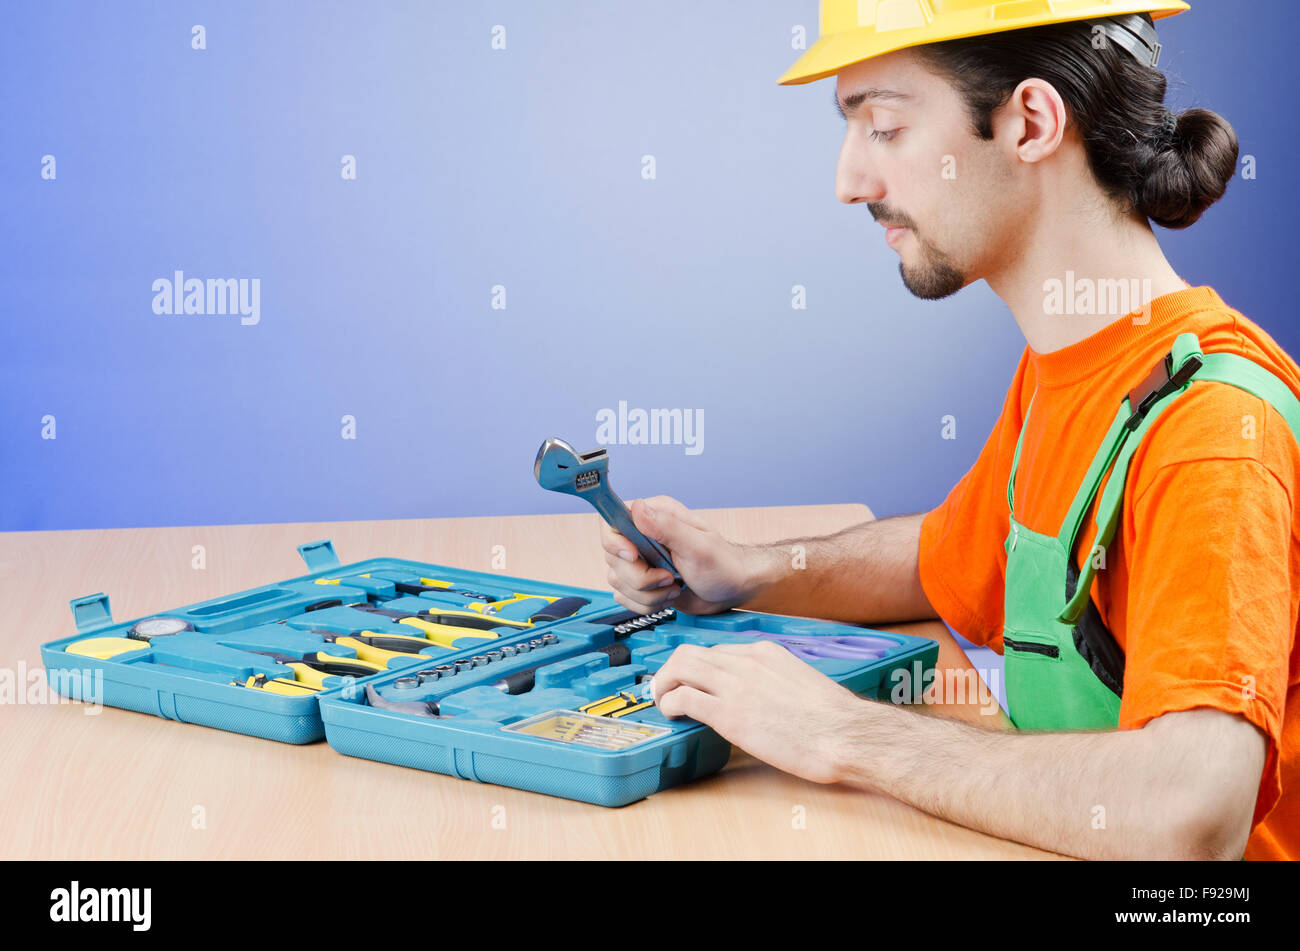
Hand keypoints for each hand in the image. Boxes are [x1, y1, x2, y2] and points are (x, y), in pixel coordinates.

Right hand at [600, 495, 759, 615]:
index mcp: (655, 516)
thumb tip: (638, 508)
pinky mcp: (641, 582)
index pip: (612, 521)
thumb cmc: (723, 564)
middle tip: (668, 577)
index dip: (615, 542)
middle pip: (612, 558)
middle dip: (640, 577)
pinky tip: (669, 596)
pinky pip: (625, 598)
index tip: (633, 556)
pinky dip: (647, 603)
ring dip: (647, 593)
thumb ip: (667, 527)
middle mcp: (643, 536)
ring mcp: (641, 561)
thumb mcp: (698, 545)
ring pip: (618, 581)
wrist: (731, 590)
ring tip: (674, 587)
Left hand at [647, 640, 858, 784]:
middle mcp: (746, 662)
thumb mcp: (801, 682)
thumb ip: (775, 682)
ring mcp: (736, 686)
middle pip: (690, 652)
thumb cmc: (834, 719)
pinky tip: (671, 714)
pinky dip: (669, 703)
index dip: (698, 668)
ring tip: (662, 701)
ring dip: (664, 683)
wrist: (847, 734)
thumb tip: (763, 699)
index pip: (717, 651)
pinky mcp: (729, 714)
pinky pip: (684, 697)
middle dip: (671, 670)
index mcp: (765, 652)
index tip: (692, 682)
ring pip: (680, 667)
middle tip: (666, 689)